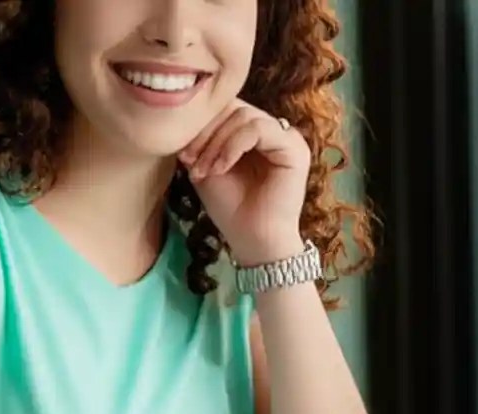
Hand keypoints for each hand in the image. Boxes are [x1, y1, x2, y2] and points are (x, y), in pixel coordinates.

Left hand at [178, 100, 310, 265]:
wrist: (253, 242)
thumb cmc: (232, 209)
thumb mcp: (208, 167)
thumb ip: (202, 140)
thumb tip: (184, 116)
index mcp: (254, 133)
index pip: (226, 108)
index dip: (201, 125)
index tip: (183, 155)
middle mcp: (273, 130)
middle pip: (234, 107)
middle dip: (206, 133)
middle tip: (189, 160)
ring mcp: (286, 137)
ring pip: (244, 116)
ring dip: (217, 143)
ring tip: (205, 170)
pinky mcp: (294, 148)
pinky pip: (258, 129)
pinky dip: (233, 146)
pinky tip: (221, 168)